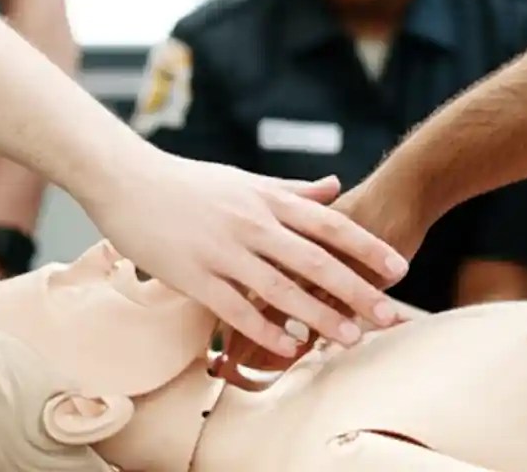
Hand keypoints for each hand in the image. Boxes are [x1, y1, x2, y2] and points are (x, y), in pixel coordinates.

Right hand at [89, 154, 407, 359]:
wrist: (127, 179)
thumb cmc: (188, 181)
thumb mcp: (245, 179)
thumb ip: (292, 189)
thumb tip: (335, 187)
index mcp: (267, 199)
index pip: (328, 224)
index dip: (366, 247)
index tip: (399, 268)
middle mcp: (251, 224)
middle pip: (314, 261)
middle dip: (356, 290)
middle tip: (389, 315)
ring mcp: (222, 251)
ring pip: (280, 290)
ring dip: (318, 317)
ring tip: (350, 339)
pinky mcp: (193, 275)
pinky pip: (235, 309)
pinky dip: (264, 330)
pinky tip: (288, 347)